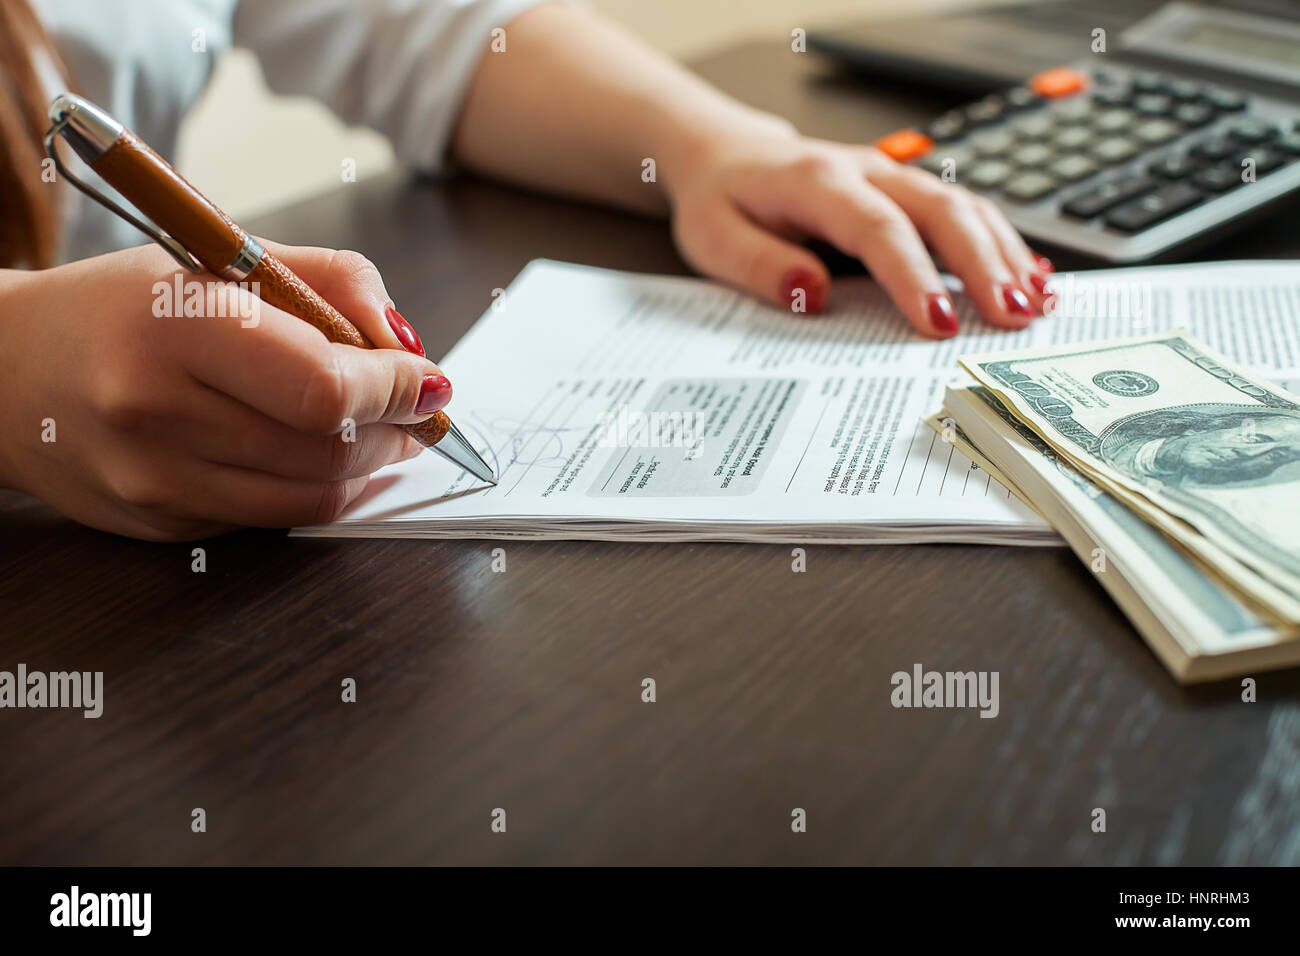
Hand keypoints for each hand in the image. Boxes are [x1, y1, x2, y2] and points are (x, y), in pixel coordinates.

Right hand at [0, 242, 448, 539]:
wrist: (8, 367)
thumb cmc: (128, 303)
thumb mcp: (226, 257)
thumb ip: (334, 283)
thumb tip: (411, 347)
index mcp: (175, 326)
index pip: (326, 388)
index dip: (397, 390)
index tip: (429, 381)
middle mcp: (156, 410)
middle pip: (329, 450)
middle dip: (394, 430)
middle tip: (415, 409)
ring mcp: (153, 479)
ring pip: (310, 497)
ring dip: (366, 467)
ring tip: (377, 431)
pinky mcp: (158, 524)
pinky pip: (269, 517)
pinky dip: (310, 487)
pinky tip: (308, 452)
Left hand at [664, 128, 1050, 336]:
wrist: (729, 158)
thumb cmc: (723, 203)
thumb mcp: (714, 240)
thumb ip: (761, 266)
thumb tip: (814, 293)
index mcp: (816, 182)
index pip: (877, 227)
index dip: (914, 276)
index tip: (941, 325)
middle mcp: (866, 171)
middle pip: (940, 210)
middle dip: (983, 265)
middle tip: (1011, 318)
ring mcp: (893, 177)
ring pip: (963, 206)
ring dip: (1004, 255)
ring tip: (1034, 307)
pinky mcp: (907, 191)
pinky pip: (964, 211)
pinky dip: (1000, 244)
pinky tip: (1030, 279)